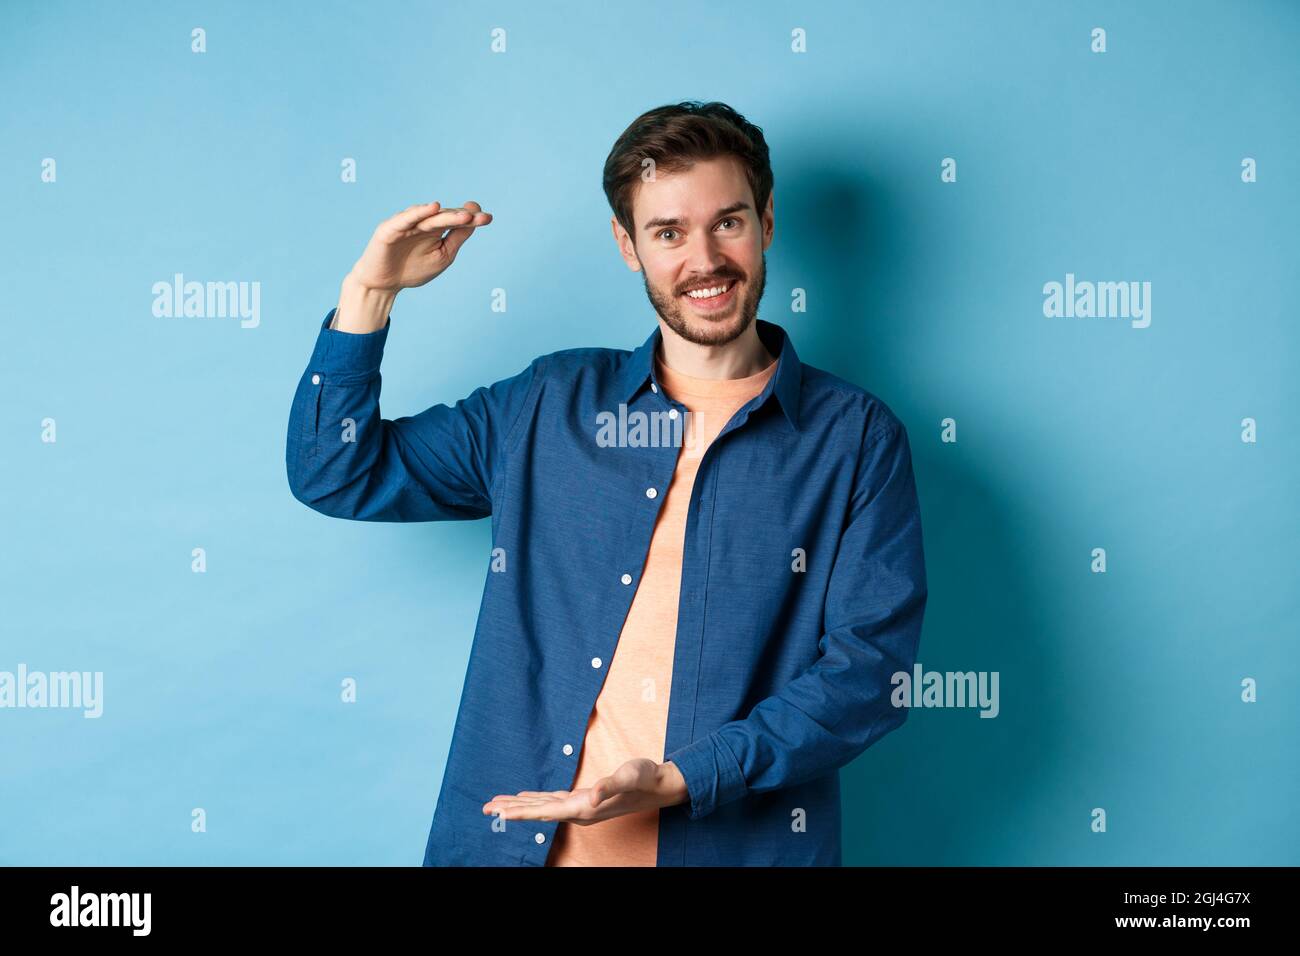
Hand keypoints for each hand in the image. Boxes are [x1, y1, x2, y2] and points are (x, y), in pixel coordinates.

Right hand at [350, 200, 492, 293]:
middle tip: (479, 216)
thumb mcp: (442, 256)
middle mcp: (422, 222)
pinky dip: (419, 212)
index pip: (457, 221)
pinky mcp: (391, 228)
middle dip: (463, 216)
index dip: (472, 219)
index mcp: (436, 229)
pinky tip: (433, 208)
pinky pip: (406, 219)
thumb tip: (475, 221)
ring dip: (447, 215)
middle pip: (446, 217)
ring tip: (465, 215)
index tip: (488, 218)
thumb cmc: (413, 269)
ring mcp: (407, 224)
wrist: (384, 283)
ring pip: (429, 217)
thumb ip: (457, 239)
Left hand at [481, 759, 689, 824]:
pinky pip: (552, 800)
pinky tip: (525, 796)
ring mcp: (581, 806)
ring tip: (496, 805)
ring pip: (542, 806)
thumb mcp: (629, 776)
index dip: (521, 812)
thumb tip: (592, 797)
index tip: (498, 813)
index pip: (546, 811)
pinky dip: (536, 798)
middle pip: (538, 811)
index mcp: (584, 807)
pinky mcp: (584, 798)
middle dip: (511, 810)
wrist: (660, 785)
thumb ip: (610, 786)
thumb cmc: (645, 778)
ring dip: (519, 805)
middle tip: (484, 808)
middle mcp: (579, 810)